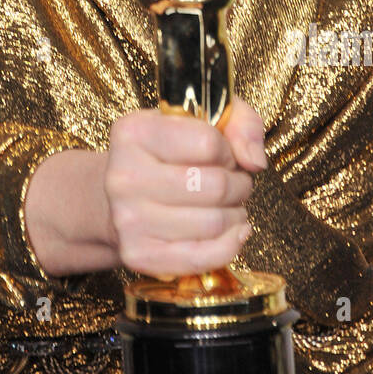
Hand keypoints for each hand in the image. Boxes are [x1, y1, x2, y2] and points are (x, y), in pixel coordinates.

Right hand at [103, 94, 267, 278]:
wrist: (118, 195)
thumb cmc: (165, 153)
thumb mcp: (201, 116)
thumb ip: (239, 122)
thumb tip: (254, 161)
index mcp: (134, 132)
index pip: (208, 143)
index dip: (229, 151)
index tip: (223, 156)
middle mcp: (124, 176)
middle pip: (215, 187)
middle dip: (239, 186)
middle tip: (235, 183)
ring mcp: (128, 219)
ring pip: (213, 223)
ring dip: (236, 214)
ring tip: (229, 205)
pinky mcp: (138, 254)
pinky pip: (203, 257)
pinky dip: (231, 245)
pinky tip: (234, 231)